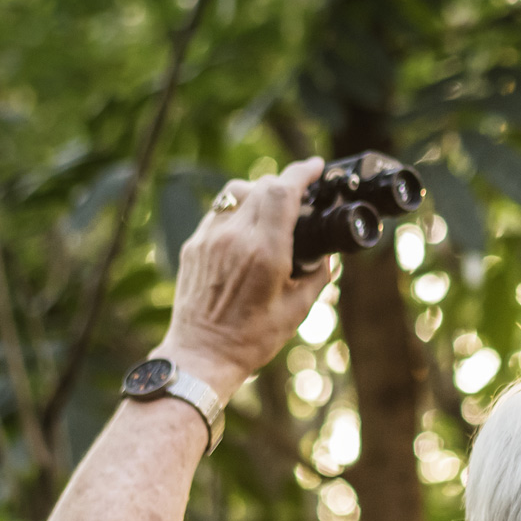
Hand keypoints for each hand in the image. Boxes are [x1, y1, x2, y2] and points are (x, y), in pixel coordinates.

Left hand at [159, 158, 337, 391]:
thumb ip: (317, 275)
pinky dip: (237, 211)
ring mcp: (209, 238)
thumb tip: (326, 254)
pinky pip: (219, 212)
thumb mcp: (298, 309)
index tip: (315, 167)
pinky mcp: (194, 245)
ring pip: (236, 192)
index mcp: (265, 251)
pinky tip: (247, 233)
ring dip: (258, 193)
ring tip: (270, 214)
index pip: (282, 191)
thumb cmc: (251, 338)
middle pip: (262, 185)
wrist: (201, 354)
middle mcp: (234, 237)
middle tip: (299, 198)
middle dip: (284, 184)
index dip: (302, 172)